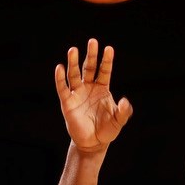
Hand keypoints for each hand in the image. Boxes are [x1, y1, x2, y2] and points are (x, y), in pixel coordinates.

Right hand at [54, 38, 132, 152]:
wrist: (93, 143)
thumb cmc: (107, 130)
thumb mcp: (118, 121)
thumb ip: (123, 112)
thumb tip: (125, 101)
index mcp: (102, 88)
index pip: (104, 70)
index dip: (106, 60)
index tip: (109, 48)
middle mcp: (89, 87)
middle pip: (89, 67)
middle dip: (91, 55)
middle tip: (92, 41)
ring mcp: (77, 94)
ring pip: (74, 74)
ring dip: (73, 62)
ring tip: (73, 50)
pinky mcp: (67, 102)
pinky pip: (63, 88)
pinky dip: (60, 78)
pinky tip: (59, 68)